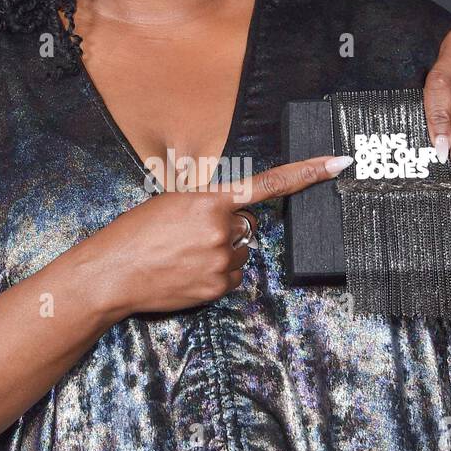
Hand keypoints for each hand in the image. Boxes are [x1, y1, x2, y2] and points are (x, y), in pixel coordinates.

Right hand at [92, 154, 352, 317]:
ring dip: (221, 253)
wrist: (111, 274)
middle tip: (190, 236)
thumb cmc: (133, 235)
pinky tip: (188, 272)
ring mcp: (222, 261)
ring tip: (183, 256)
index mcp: (209, 200)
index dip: (308, 173)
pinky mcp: (219, 287)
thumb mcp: (170, 203)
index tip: (339, 164)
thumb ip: (207, 205)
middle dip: (227, 228)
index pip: (269, 183)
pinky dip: (217, 274)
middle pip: (247, 225)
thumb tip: (233, 218)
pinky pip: (233, 276)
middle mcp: (222, 230)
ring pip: (241, 252)